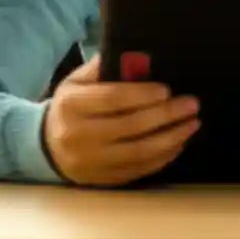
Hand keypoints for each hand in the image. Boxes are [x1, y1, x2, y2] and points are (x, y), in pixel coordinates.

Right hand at [43, 55, 200, 186]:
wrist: (47, 146)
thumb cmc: (71, 107)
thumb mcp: (77, 82)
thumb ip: (103, 69)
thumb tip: (138, 58)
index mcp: (72, 105)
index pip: (113, 99)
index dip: (142, 95)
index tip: (167, 90)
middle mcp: (80, 135)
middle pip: (131, 126)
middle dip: (166, 115)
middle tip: (191, 105)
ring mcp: (92, 162)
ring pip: (140, 152)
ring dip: (172, 138)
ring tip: (192, 124)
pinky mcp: (103, 179)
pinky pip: (140, 169)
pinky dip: (163, 156)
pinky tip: (179, 142)